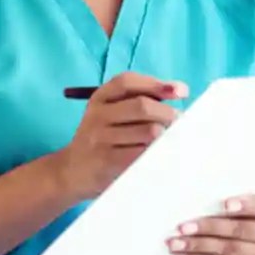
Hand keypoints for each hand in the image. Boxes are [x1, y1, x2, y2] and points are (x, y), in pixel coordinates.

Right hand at [50, 72, 186, 200]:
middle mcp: (97, 115)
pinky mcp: (108, 161)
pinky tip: (159, 156)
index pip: (126, 82)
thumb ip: (137, 100)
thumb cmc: (102, 139)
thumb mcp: (110, 114)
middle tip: (178, 124)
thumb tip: (179, 91)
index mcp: (99, 98)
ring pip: (149, 131)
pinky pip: (144, 154)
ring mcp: (101, 139)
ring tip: (167, 142)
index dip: (156, 84)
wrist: (72, 172)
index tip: (182, 92)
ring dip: (166, 136)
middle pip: (142, 106)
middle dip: (169, 114)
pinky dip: (158, 154)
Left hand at [168, 195, 254, 254]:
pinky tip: (182, 253)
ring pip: (230, 250)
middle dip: (210, 227)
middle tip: (183, 226)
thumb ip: (232, 200)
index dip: (247, 206)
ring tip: (175, 242)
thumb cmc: (246, 215)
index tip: (225, 204)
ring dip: (198, 245)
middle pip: (242, 230)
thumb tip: (198, 194)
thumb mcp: (246, 203)